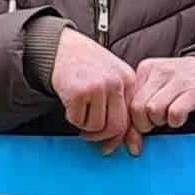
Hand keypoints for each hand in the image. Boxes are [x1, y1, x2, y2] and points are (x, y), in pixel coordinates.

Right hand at [51, 30, 140, 153]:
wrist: (61, 48)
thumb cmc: (86, 67)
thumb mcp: (110, 80)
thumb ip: (119, 106)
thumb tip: (124, 145)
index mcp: (129, 80)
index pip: (133, 118)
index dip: (124, 137)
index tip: (115, 147)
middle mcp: (116, 83)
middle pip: (116, 127)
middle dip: (102, 137)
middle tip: (89, 135)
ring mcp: (99, 87)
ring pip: (96, 127)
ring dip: (85, 126)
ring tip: (79, 111)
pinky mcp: (79, 92)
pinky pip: (78, 121)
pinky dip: (72, 118)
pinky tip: (70, 103)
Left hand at [125, 55, 194, 133]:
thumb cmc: (181, 86)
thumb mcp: (157, 91)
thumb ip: (139, 111)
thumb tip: (130, 145)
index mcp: (145, 69)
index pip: (126, 101)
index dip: (129, 123)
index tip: (136, 136)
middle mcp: (159, 71)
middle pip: (137, 108)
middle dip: (144, 124)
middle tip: (156, 123)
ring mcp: (178, 79)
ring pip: (153, 110)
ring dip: (160, 122)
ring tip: (168, 118)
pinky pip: (174, 113)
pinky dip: (175, 121)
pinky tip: (180, 118)